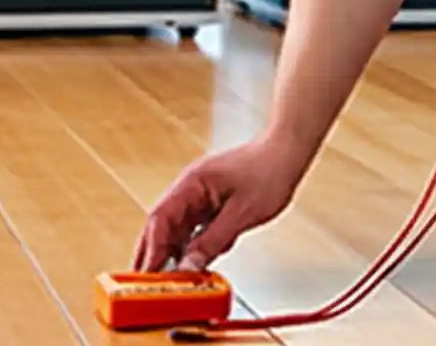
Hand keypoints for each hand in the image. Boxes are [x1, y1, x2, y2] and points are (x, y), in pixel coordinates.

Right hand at [133, 134, 308, 271]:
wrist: (288, 152)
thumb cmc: (269, 171)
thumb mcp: (242, 213)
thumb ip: (213, 241)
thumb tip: (189, 265)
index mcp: (192, 184)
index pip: (160, 219)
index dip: (152, 249)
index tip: (147, 274)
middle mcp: (190, 189)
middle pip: (163, 226)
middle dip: (155, 254)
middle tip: (148, 283)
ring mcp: (201, 196)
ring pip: (179, 229)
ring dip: (176, 252)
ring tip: (173, 278)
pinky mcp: (213, 203)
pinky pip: (196, 228)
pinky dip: (195, 245)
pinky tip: (201, 260)